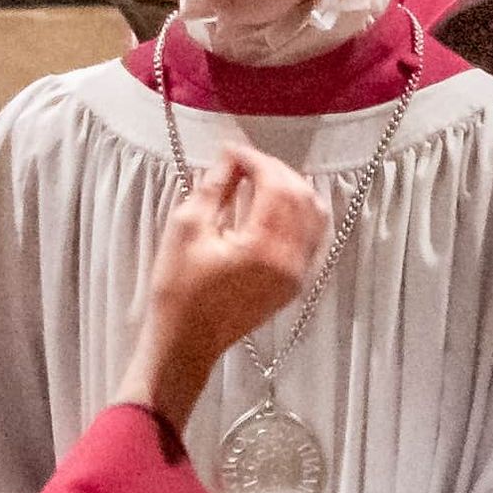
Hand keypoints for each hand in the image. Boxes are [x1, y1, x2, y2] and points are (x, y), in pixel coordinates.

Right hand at [141, 147, 332, 418]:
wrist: (186, 342)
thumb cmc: (178, 289)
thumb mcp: (187, 228)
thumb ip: (214, 187)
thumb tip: (231, 158)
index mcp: (264, 248)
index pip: (276, 186)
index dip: (256, 159)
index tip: (231, 151)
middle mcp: (291, 261)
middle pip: (301, 196)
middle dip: (275, 170)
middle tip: (244, 162)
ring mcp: (298, 274)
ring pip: (314, 215)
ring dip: (291, 189)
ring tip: (259, 180)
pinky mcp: (295, 283)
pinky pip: (312, 237)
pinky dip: (299, 213)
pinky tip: (273, 206)